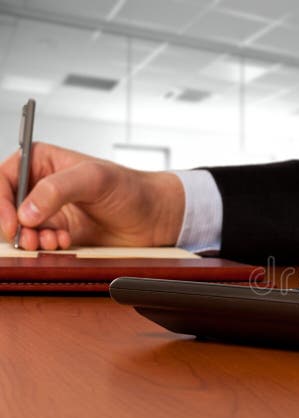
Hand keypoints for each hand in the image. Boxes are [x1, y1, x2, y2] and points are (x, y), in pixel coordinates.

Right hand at [0, 143, 184, 249]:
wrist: (154, 218)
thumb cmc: (131, 189)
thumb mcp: (94, 179)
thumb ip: (57, 190)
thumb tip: (26, 213)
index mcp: (41, 160)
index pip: (3, 179)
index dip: (2, 202)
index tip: (12, 223)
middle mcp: (41, 185)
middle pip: (7, 207)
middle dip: (15, 226)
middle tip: (31, 238)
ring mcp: (49, 210)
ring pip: (20, 228)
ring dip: (31, 239)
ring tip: (53, 241)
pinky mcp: (59, 231)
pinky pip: (38, 242)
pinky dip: (46, 246)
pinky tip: (64, 243)